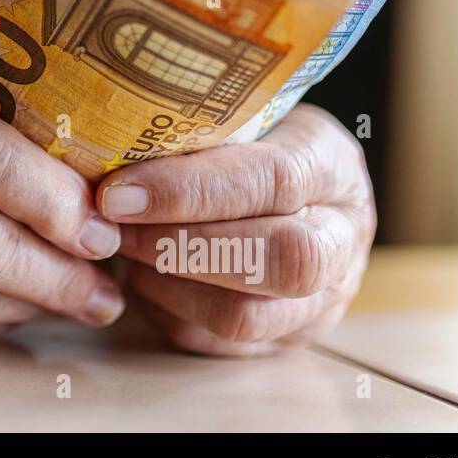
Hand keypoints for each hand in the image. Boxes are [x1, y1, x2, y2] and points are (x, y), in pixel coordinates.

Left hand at [97, 104, 374, 355]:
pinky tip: (142, 277)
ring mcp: (327, 295)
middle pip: (280, 259)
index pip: (274, 180)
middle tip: (113, 227)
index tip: (118, 192)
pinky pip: (223, 343)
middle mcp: (344, 235)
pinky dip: (171, 313)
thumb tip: (113, 143)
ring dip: (169, 286)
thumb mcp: (239, 114)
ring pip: (248, 315)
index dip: (190, 191)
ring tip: (122, 250)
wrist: (292, 183)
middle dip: (181, 246)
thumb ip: (197, 130)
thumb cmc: (250, 138)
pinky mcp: (293, 335)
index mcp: (332, 163)